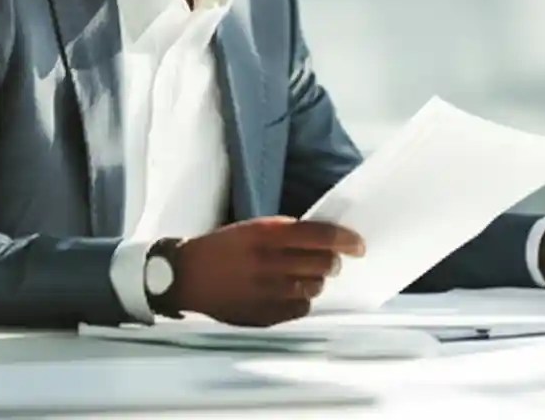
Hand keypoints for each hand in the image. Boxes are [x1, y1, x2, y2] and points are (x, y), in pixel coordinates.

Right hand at [155, 217, 364, 326]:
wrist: (186, 276)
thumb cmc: (223, 248)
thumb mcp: (253, 228)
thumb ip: (287, 232)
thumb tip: (325, 238)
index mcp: (266, 234)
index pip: (320, 235)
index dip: (346, 240)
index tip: (359, 245)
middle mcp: (268, 263)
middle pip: (323, 264)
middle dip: (332, 262)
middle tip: (331, 262)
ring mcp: (265, 292)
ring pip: (313, 289)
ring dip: (315, 282)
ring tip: (304, 277)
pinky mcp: (262, 315)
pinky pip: (299, 310)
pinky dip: (300, 301)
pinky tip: (288, 294)